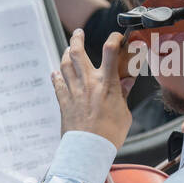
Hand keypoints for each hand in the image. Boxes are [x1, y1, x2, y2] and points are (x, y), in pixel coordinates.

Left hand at [52, 29, 134, 146]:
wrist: (88, 149)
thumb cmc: (110, 134)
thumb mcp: (124, 113)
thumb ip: (124, 95)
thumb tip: (127, 83)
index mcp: (106, 84)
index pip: (110, 51)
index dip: (114, 38)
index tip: (117, 37)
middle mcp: (88, 83)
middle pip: (77, 52)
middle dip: (77, 38)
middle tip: (78, 33)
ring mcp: (73, 91)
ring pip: (64, 64)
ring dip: (65, 53)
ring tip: (68, 49)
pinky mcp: (63, 102)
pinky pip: (57, 84)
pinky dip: (56, 76)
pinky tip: (56, 73)